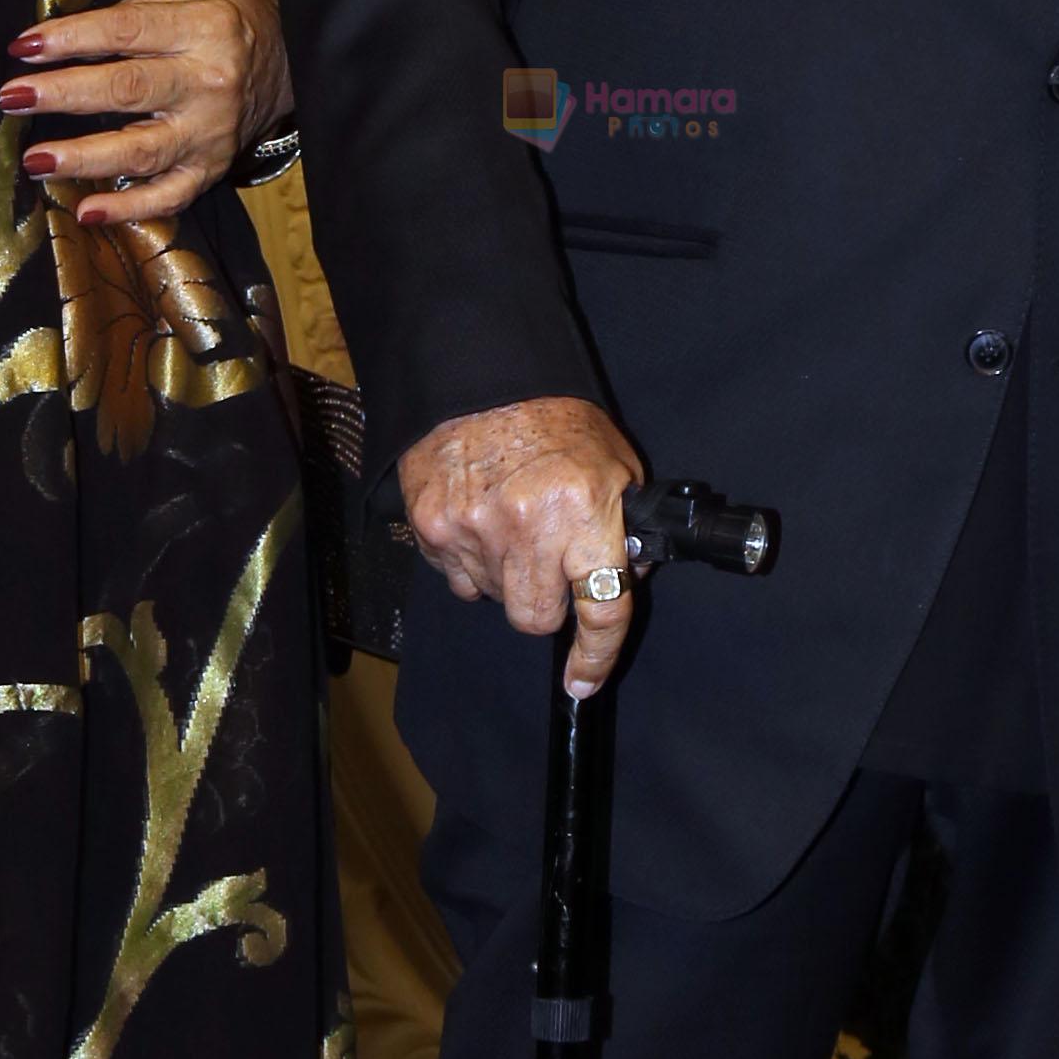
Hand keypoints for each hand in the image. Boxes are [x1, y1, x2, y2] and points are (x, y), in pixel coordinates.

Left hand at [10, 0, 288, 232]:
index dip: (71, 38)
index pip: (127, 31)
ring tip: (36, 160)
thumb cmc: (225, 22)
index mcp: (203, 29)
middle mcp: (210, 82)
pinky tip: (87, 211)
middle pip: (128, 89)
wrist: (291, 59)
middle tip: (11, 97)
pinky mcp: (212, 169)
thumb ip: (134, 11)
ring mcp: (211, 132)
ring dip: (84, 158)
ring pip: (142, 150)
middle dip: (64, 94)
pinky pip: (169, 196)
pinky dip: (129, 209)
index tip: (23, 47)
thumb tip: (64, 39)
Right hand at [399, 395, 646, 696]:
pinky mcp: (434, 529)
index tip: (585, 680)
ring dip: (507, 577)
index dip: (596, 655)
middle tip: (548, 560)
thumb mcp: (612, 465)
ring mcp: (474, 532)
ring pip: (493, 599)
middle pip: (535, 618)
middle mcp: (528, 529)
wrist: (481, 377)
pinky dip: (471, 562)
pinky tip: (480, 519)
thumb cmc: (554, 420)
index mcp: (583, 513)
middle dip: (545, 602)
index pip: (601, 608)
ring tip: (511, 524)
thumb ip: (621, 527)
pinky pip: (458, 578)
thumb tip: (624, 577)